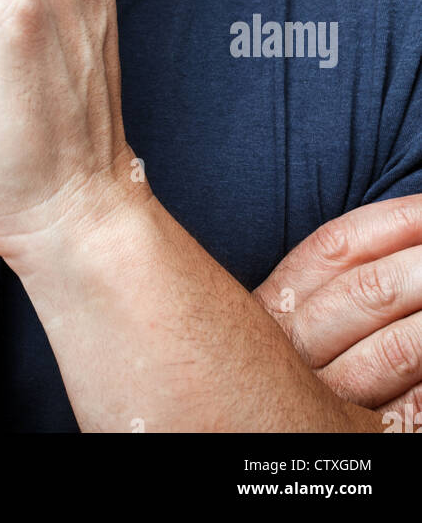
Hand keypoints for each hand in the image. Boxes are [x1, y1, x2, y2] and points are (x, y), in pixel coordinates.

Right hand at [253, 195, 421, 429]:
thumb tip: (399, 235)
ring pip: (397, 350)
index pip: (336, 247)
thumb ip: (323, 282)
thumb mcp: (278, 318)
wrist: (256, 432)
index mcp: (273, 308)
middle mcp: (294, 353)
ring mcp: (327, 402)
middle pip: (370, 292)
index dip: (395, 221)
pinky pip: (410, 408)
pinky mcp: (359, 440)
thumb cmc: (283, 367)